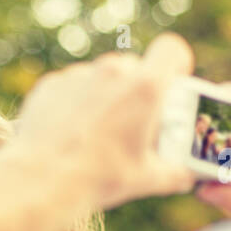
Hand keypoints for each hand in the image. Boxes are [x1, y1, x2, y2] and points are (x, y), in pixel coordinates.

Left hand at [5, 33, 197, 210]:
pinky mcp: (51, 85)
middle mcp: (112, 71)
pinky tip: (70, 132)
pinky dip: (74, 103)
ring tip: (97, 132)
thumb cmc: (99, 178)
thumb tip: (190, 175)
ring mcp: (78, 75)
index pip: (172, 49)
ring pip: (100, 77)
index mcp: (145, 88)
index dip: (174, 64)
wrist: (41, 181)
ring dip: (105, 96)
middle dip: (136, 90)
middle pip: (134, 67)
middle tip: (132, 122)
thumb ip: (177, 171)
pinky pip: (71, 86)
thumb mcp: (147, 179)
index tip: (170, 85)